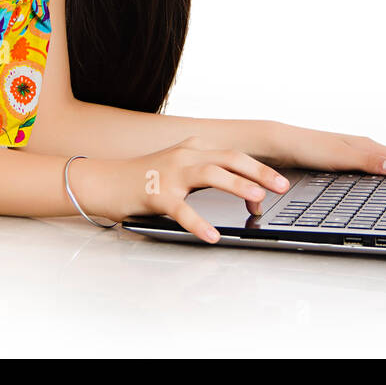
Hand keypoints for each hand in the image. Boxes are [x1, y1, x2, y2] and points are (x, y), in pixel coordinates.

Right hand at [69, 136, 291, 243]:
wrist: (103, 181)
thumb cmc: (143, 179)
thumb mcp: (179, 169)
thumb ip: (207, 176)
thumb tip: (244, 191)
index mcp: (193, 148)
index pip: (234, 155)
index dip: (259, 170)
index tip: (276, 186)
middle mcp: (185, 155)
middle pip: (231, 158)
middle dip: (260, 172)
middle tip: (282, 186)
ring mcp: (170, 173)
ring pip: (211, 174)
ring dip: (237, 184)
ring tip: (257, 199)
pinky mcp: (156, 194)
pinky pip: (182, 209)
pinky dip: (199, 222)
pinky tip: (212, 236)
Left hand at [265, 122, 385, 178]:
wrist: (276, 146)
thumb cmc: (305, 147)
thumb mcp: (339, 155)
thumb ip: (368, 160)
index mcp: (365, 145)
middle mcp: (360, 149)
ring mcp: (350, 158)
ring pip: (381, 169)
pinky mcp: (338, 166)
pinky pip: (365, 175)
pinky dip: (377, 183)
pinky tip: (375, 192)